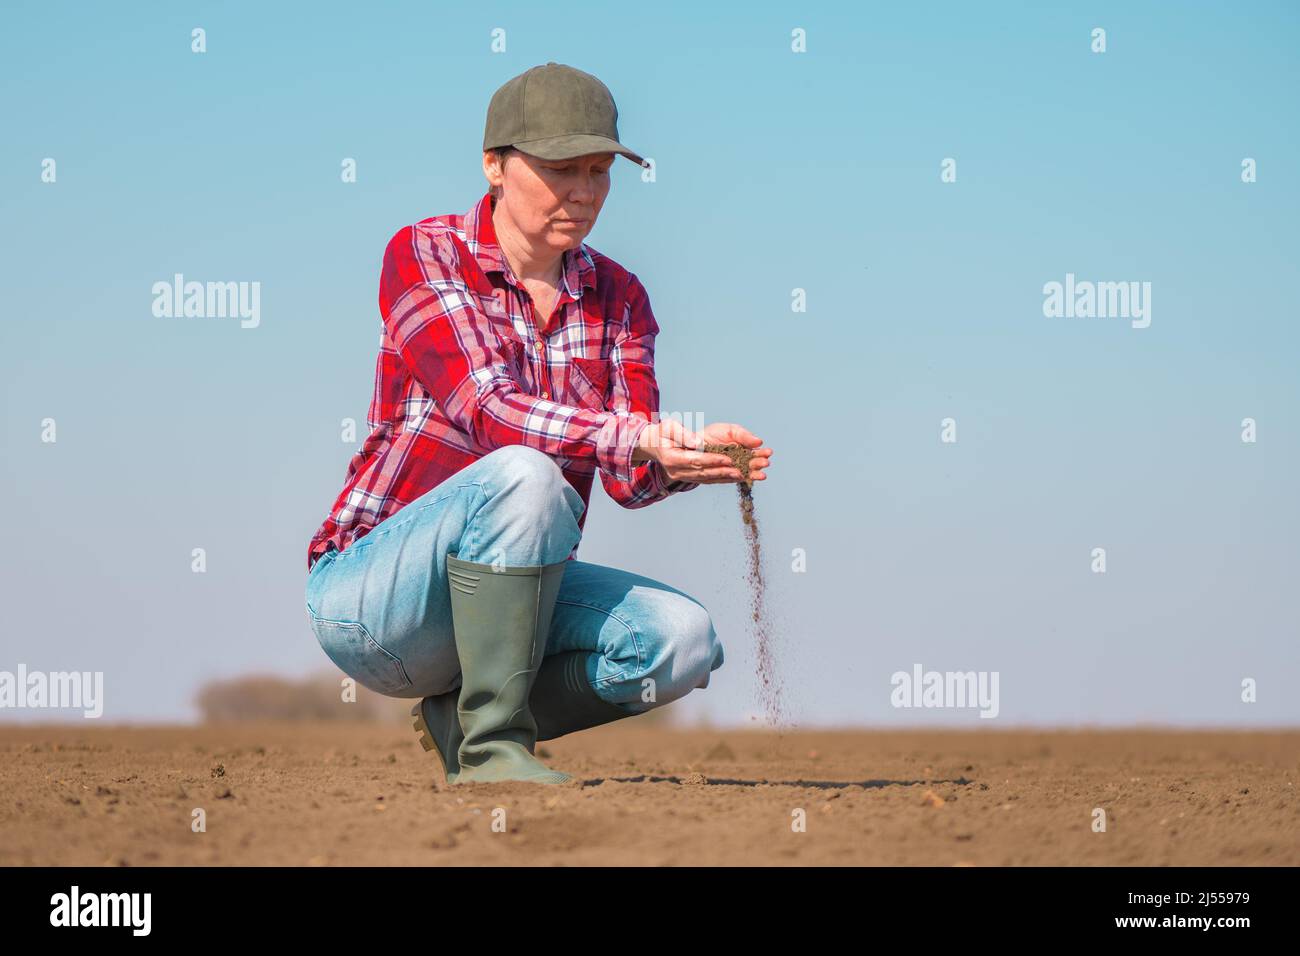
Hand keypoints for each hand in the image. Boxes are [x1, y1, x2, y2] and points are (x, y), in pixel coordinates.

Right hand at [633, 420, 772, 484]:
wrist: (652, 445)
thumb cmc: (662, 432)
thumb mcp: (669, 427)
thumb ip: (683, 435)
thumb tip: (699, 443)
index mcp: (672, 458)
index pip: (695, 460)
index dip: (713, 460)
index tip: (728, 458)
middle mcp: (677, 472)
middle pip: (703, 473)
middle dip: (723, 472)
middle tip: (741, 470)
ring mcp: (682, 477)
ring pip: (706, 479)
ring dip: (725, 478)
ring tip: (742, 475)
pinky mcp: (688, 478)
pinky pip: (706, 480)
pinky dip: (721, 479)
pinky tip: (735, 478)